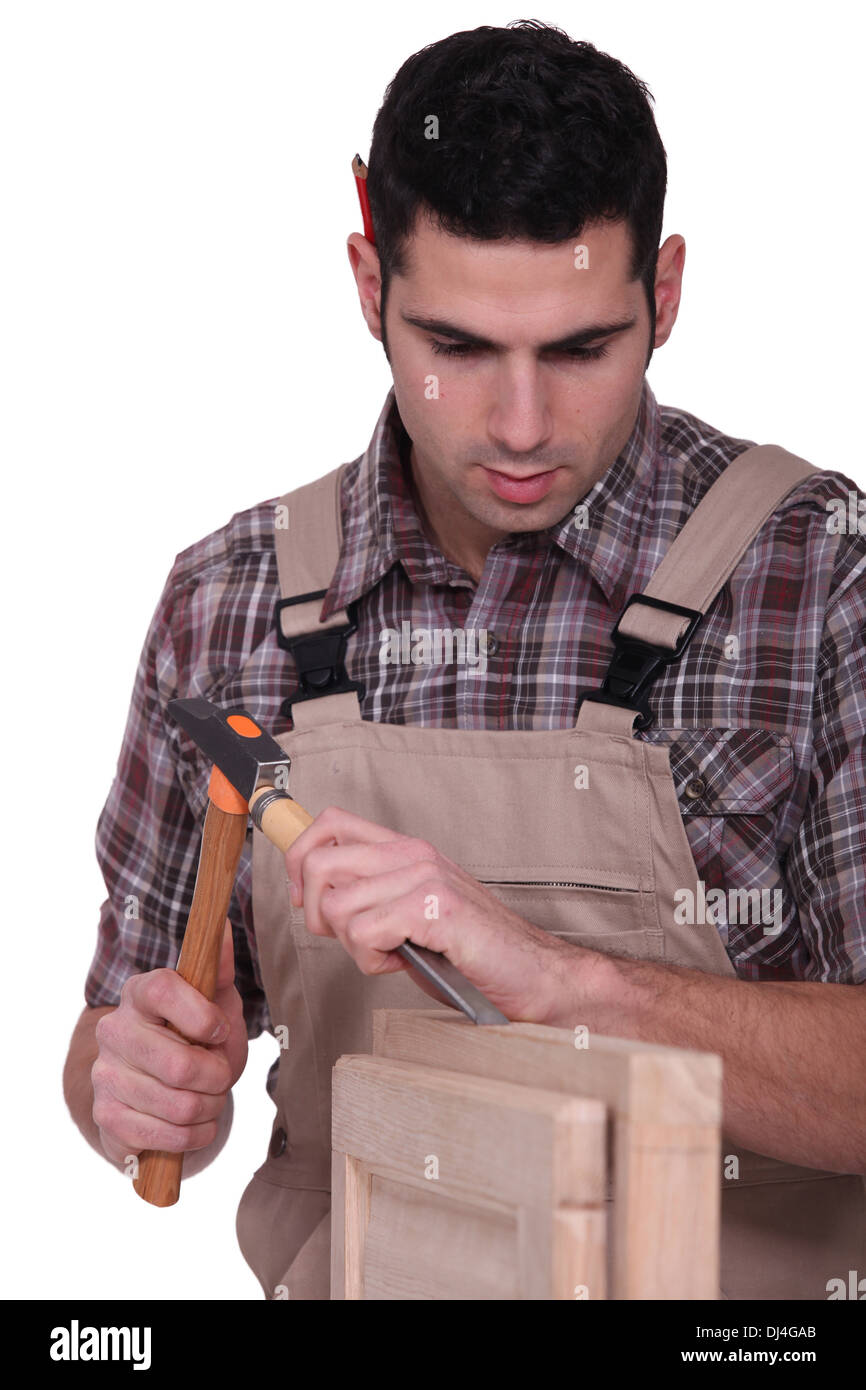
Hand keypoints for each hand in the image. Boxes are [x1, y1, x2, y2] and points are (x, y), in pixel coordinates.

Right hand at [91, 920, 247, 1167]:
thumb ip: (219, 968)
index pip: (163, 990)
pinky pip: (167, 1137)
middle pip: (179, 1066)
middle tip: (219, 1074)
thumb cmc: (195, 1039)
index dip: (201, 1015)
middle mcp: (114, 1030)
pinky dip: (195, 1135)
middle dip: (217, 1077)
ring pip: (180, 1106)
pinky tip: (194, 1123)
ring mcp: (105, 1075)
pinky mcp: (105, 1117)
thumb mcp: (215, 1002)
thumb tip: (224, 926)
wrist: (161, 1090)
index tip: (219, 1030)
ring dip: (210, 1108)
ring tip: (208, 1097)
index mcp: (140, 993)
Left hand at [285, 806, 577, 1022]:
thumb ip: (369, 896)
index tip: (306, 899)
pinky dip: (373, 961)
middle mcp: (413, 854)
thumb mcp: (410, 913)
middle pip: (319, 864)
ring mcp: (424, 877)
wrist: (534, 974)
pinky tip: (403, 962)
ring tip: (390, 953)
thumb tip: (312, 898)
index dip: (300, 860)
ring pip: (336, 907)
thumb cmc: (471, 952)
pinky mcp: (433, 909)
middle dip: (318, 914)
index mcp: (406, 848)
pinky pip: (363, 934)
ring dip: (353, 946)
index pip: (330, 823)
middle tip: (353, 939)